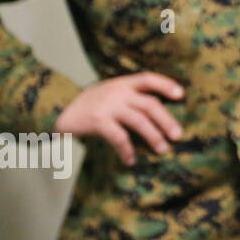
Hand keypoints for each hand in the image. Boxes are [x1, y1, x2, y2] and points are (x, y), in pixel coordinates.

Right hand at [55, 72, 183, 166]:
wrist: (57, 110)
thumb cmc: (91, 104)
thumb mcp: (110, 92)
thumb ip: (131, 96)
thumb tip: (159, 113)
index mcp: (123, 83)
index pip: (148, 78)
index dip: (166, 85)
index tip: (181, 95)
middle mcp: (117, 92)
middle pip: (150, 104)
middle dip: (166, 120)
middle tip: (177, 135)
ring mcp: (108, 106)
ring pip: (139, 121)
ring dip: (153, 137)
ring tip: (163, 150)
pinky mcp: (97, 121)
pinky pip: (119, 137)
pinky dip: (127, 150)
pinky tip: (131, 161)